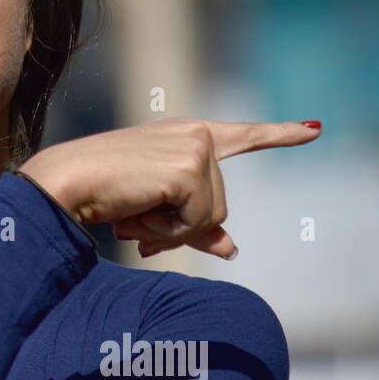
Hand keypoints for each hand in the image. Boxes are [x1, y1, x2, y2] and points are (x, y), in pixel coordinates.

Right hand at [18, 118, 321, 259]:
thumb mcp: (154, 212)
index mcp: (183, 135)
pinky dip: (168, 231)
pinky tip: (138, 216)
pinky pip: (197, 221)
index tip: (314, 129)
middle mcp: (193, 134)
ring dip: (172, 231)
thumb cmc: (100, 194)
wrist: (65, 184)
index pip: (241, 136)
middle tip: (141, 228)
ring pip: (211, 215)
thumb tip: (231, 250)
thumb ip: (194, 227)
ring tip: (135, 219)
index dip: (279, 135)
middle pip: (219, 203)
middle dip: (183, 227)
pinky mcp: (188, 168)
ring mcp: (193, 148)